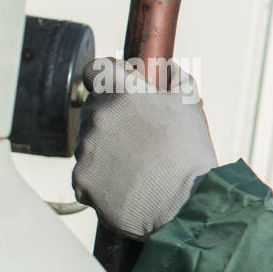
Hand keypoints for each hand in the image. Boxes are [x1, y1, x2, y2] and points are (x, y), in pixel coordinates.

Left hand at [72, 57, 218, 240]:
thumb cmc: (191, 154)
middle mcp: (97, 116)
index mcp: (122, 92)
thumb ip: (177, 79)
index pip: (94, 70)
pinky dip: (102, 180)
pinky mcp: (80, 179)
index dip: (105, 79)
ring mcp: (85, 149)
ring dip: (107, 152)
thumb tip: (167, 67)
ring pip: (90, 144)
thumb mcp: (191, 107)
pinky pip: (87, 175)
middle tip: (141, 142)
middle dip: (113, 122)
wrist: (185, 205)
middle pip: (95, 111)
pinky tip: (127, 187)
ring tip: (138, 169)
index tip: (118, 92)